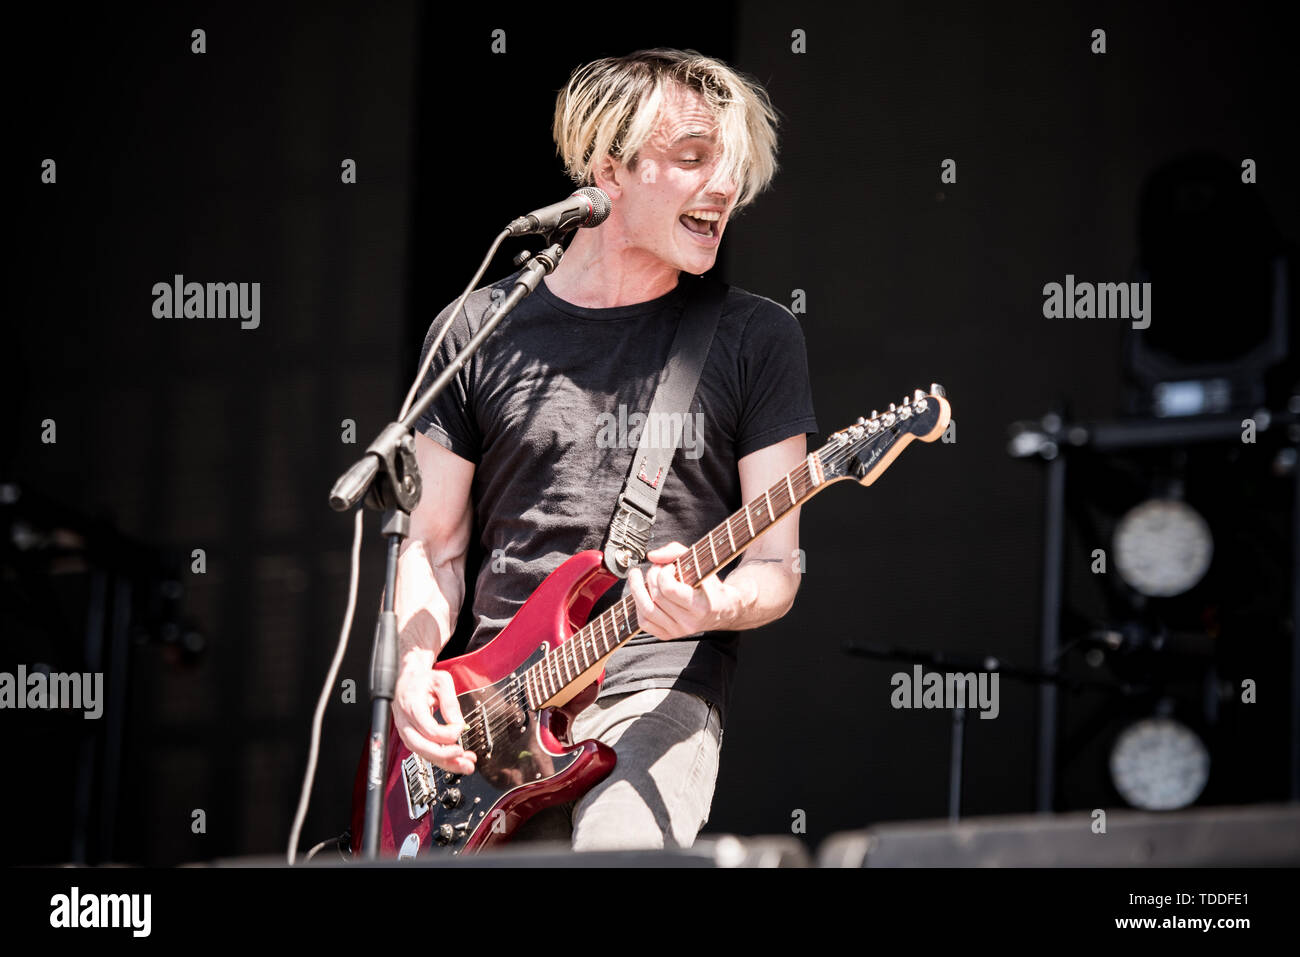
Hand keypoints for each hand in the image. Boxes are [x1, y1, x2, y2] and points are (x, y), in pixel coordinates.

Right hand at [392, 647, 476, 773]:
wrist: (407, 680)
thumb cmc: (423, 679)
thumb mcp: (441, 681)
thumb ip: (450, 702)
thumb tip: (458, 723)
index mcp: (412, 706)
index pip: (429, 729)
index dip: (448, 733)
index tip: (460, 727)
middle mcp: (406, 722)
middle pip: (422, 747)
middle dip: (444, 756)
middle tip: (463, 757)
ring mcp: (406, 732)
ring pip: (423, 754)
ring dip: (446, 762)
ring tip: (466, 766)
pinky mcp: (412, 737)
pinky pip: (425, 751)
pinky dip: (442, 758)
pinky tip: (457, 760)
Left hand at [626, 542, 743, 639]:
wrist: (723, 610)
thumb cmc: (711, 585)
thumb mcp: (701, 563)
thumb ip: (676, 552)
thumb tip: (652, 556)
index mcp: (701, 605)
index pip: (669, 589)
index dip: (664, 573)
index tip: (670, 567)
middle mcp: (689, 622)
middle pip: (656, 597)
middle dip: (651, 576)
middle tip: (656, 568)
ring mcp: (678, 631)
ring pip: (647, 611)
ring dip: (637, 590)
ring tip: (638, 577)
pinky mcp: (668, 635)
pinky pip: (644, 623)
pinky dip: (638, 606)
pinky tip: (642, 594)